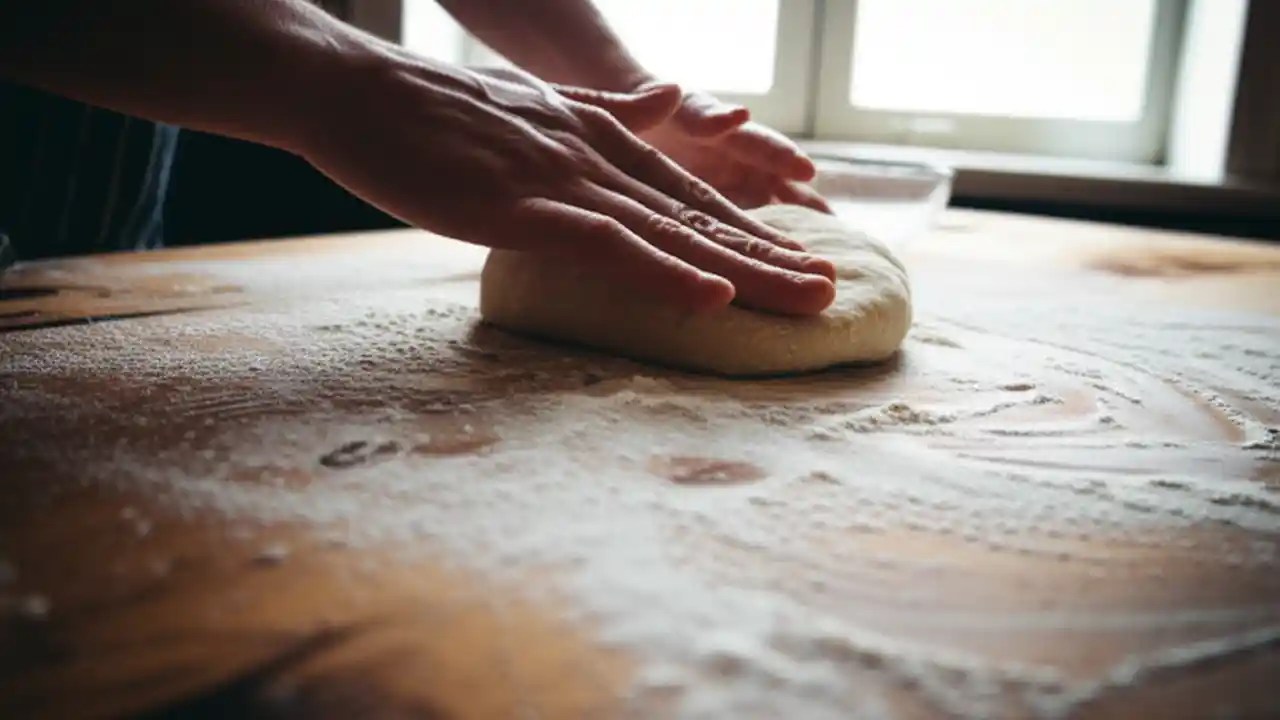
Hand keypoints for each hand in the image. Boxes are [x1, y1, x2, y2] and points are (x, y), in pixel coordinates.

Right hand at [293, 56, 834, 313]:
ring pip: (671, 231)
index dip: (746, 228)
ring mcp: (563, 178)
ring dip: (744, 270)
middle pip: (697, 215)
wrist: (352, 87)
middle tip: (829, 289)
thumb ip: (605, 107)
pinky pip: (607, 245)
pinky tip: (713, 296)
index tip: (795, 257)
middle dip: (769, 255)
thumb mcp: (531, 105)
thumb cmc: (428, 109)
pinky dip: (663, 272)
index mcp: (596, 136)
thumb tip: (668, 99)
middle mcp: (596, 154)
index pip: (686, 193)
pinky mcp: (522, 206)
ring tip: (807, 298)